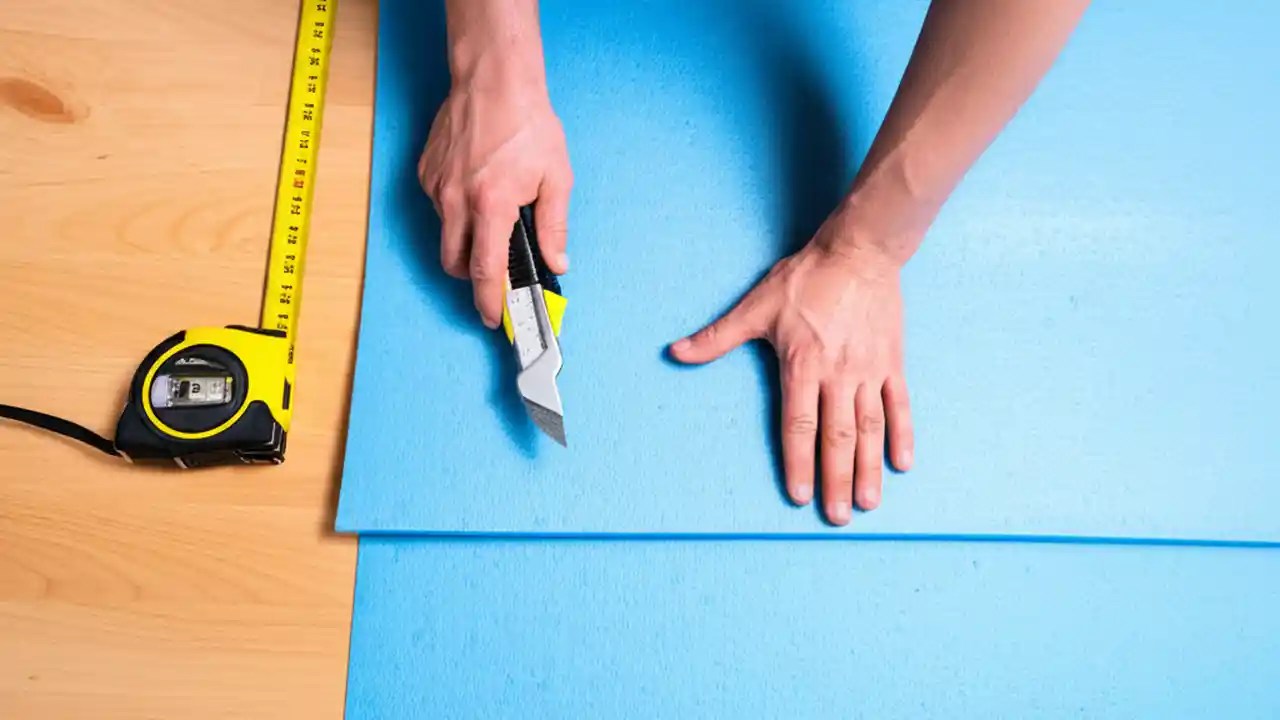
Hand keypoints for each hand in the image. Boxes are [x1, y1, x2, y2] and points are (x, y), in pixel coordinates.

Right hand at [418, 80, 572, 327]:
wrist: (493, 81)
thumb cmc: (527, 123)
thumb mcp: (556, 177)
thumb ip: (554, 226)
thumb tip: (557, 262)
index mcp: (492, 205)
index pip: (484, 272)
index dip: (488, 302)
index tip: (493, 318)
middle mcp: (457, 200)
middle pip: (454, 264)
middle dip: (473, 278)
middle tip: (494, 275)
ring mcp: (437, 187)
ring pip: (446, 235)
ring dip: (466, 241)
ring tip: (492, 217)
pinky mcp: (426, 173)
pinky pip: (439, 208)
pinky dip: (456, 211)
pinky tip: (478, 190)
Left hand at [670, 209, 914, 525]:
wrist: (859, 251)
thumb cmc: (805, 279)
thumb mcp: (755, 305)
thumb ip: (717, 336)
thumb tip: (676, 352)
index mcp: (802, 365)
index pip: (799, 425)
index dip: (799, 462)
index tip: (799, 496)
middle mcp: (837, 374)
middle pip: (837, 437)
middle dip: (835, 479)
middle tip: (837, 517)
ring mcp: (868, 370)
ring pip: (870, 428)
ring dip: (869, 468)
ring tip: (868, 502)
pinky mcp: (891, 362)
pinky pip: (898, 404)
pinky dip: (901, 434)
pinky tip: (902, 464)